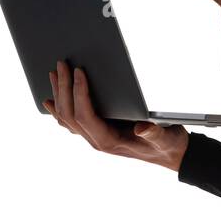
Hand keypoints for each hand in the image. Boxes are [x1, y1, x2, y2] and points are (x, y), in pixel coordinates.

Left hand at [44, 60, 188, 171]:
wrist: (171, 155)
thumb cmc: (168, 144)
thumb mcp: (165, 138)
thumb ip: (154, 133)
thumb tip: (142, 128)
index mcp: (109, 141)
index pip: (85, 116)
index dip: (79, 93)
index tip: (79, 72)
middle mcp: (97, 139)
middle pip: (70, 114)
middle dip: (63, 89)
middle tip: (61, 66)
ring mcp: (94, 136)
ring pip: (67, 117)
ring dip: (58, 94)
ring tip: (53, 75)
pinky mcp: (97, 131)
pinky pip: (71, 121)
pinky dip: (59, 108)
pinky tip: (50, 100)